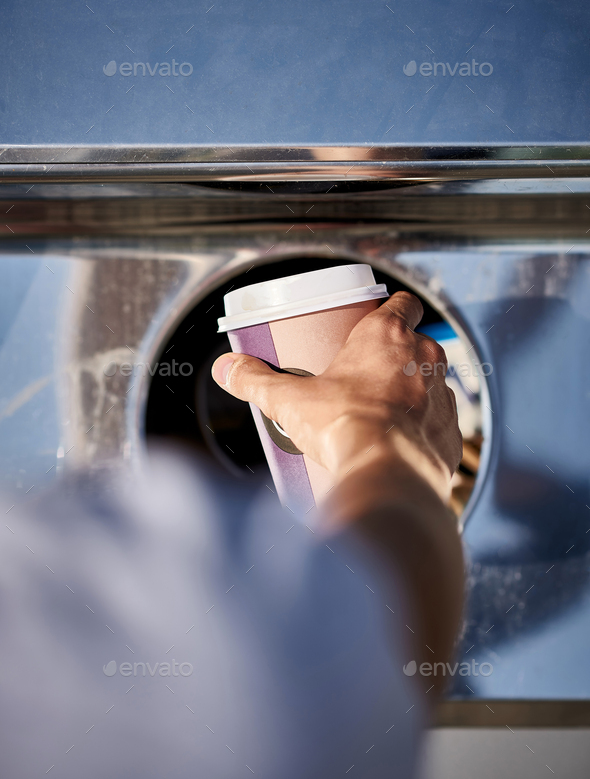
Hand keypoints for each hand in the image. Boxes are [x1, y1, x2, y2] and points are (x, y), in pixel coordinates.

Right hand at [212, 290, 464, 684]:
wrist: (388, 475)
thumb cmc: (345, 428)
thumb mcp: (290, 400)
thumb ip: (256, 381)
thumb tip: (229, 370)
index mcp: (388, 336)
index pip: (403, 303)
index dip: (392, 309)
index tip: (375, 321)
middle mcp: (424, 358)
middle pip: (417, 343)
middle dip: (396, 357)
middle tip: (365, 375)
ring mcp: (444, 395)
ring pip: (431, 383)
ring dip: (412, 393)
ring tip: (380, 414)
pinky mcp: (454, 433)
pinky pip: (441, 424)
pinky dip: (424, 431)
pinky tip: (401, 444)